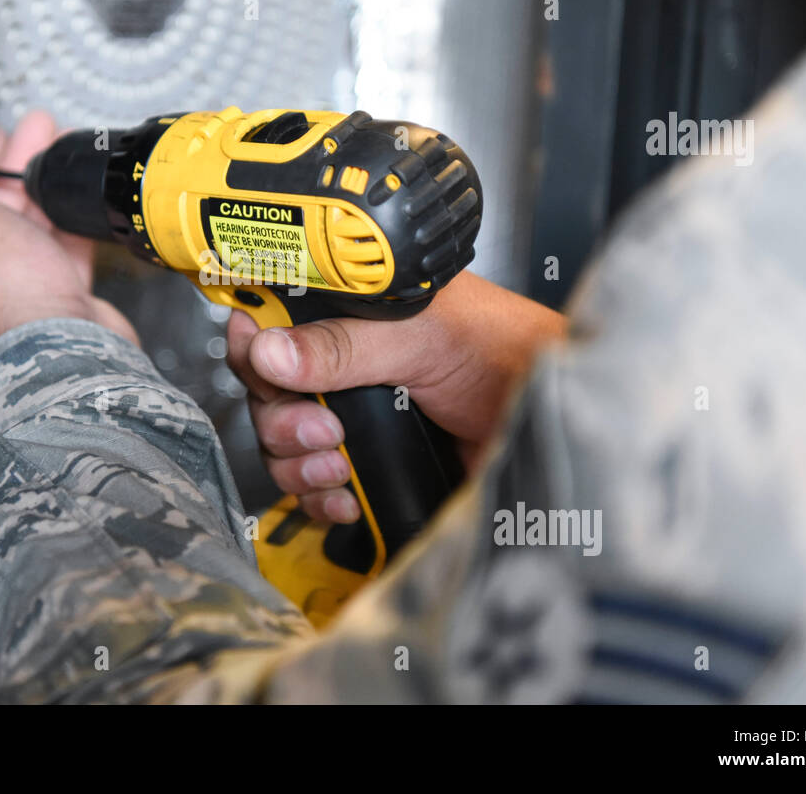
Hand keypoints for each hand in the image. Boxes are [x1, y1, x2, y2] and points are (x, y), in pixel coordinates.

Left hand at [0, 112, 137, 383]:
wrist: (62, 349)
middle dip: (13, 165)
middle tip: (31, 132)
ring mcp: (21, 294)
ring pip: (30, 225)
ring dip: (45, 183)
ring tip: (60, 146)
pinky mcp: (62, 300)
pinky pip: (63, 249)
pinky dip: (70, 216)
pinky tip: (79, 190)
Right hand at [225, 271, 566, 522]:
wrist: (550, 421)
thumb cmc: (508, 352)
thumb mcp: (421, 338)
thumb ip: (344, 345)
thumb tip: (272, 349)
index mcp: (353, 309)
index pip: (275, 317)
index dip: (255, 340)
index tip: (257, 361)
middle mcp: (346, 358)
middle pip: (268, 389)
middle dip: (282, 417)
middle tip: (322, 428)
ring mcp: (355, 410)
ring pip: (282, 440)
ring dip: (298, 461)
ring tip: (338, 465)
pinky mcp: (368, 457)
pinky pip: (312, 483)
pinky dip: (319, 496)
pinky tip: (346, 496)